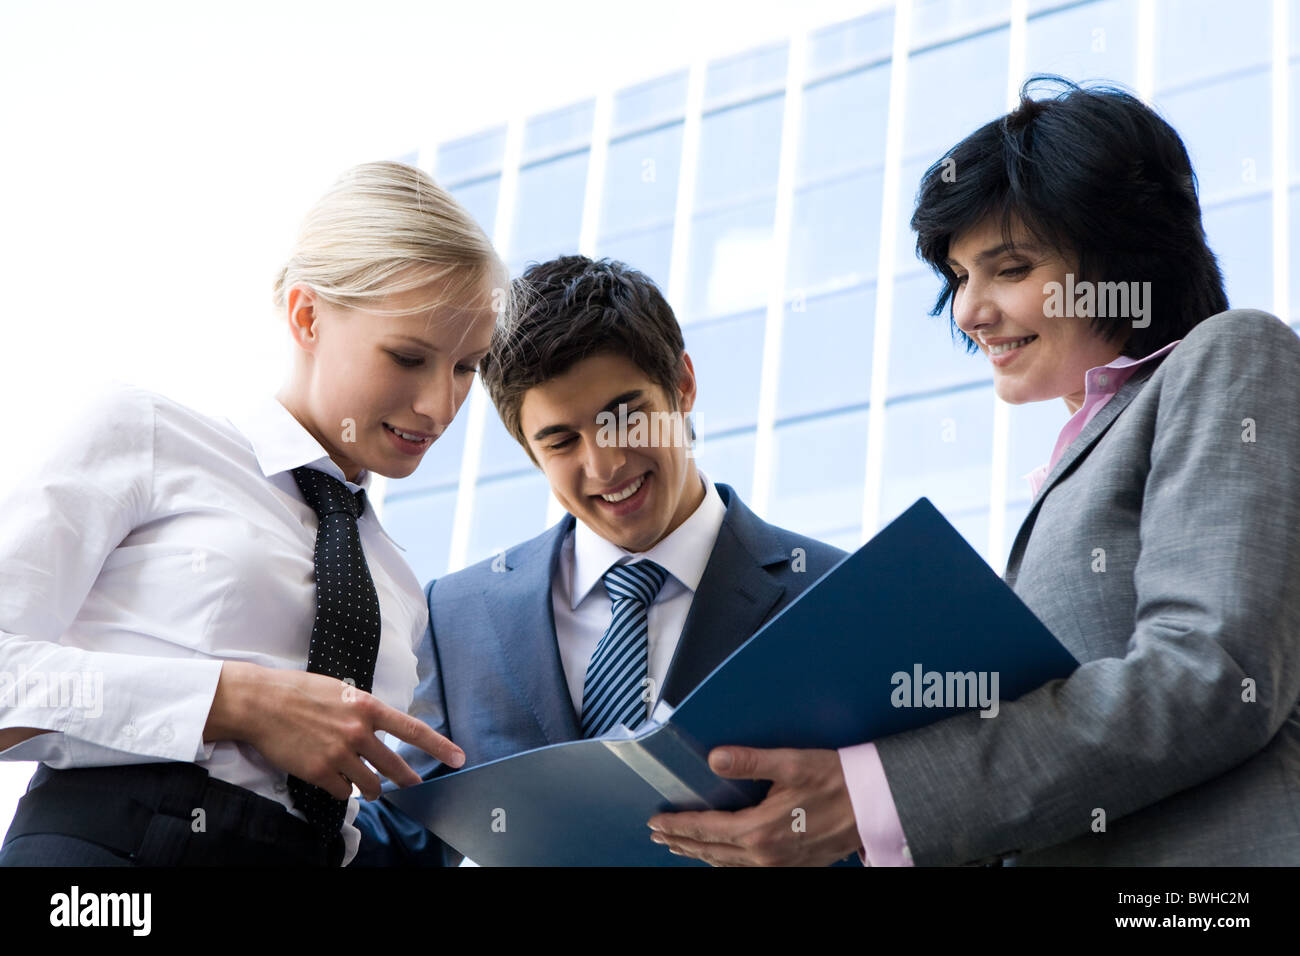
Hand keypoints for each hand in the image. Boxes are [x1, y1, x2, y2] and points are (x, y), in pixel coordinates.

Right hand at [204, 661, 464, 800]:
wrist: (261, 702)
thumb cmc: (299, 691)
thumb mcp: (341, 690)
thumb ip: (364, 709)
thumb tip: (378, 726)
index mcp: (367, 706)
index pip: (413, 730)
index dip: (439, 746)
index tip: (458, 757)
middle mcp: (358, 732)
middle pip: (395, 767)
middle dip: (407, 778)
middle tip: (413, 783)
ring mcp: (339, 754)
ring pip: (369, 785)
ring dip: (371, 789)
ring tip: (368, 786)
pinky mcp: (318, 772)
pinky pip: (342, 791)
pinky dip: (341, 789)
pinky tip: (334, 780)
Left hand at [647, 746, 861, 865]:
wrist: (875, 807)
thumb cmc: (836, 780)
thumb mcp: (792, 763)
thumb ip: (750, 761)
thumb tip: (714, 757)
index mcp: (760, 831)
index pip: (705, 829)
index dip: (677, 824)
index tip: (655, 820)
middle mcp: (765, 855)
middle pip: (710, 851)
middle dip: (681, 841)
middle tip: (658, 834)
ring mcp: (779, 865)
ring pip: (727, 863)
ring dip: (700, 853)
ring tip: (681, 844)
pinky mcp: (793, 867)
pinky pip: (747, 868)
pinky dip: (725, 861)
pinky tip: (721, 855)